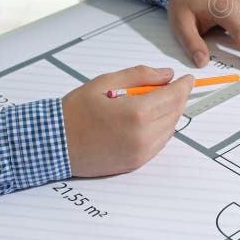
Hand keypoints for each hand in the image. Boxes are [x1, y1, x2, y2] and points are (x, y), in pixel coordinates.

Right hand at [62, 66, 192, 176]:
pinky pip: (160, 143)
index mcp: (137, 113)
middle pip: (176, 112)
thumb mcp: (106, 81)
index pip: (175, 96)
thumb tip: (167, 75)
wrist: (52, 144)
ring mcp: (141, 153)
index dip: (184, 85)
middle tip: (168, 87)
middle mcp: (143, 136)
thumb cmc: (75, 112)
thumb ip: (141, 75)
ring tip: (150, 103)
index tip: (187, 79)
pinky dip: (159, 129)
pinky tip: (144, 120)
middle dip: (176, 97)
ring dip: (168, 113)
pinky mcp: (136, 164)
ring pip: (170, 128)